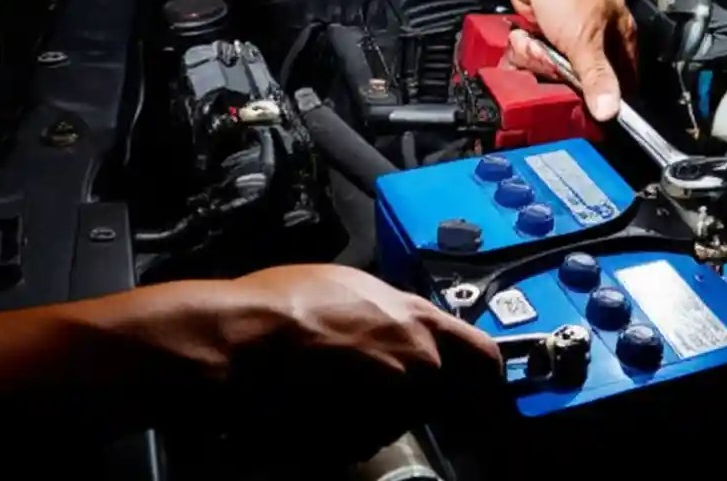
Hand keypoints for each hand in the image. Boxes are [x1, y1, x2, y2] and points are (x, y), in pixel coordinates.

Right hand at [222, 265, 502, 460]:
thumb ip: (392, 313)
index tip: (478, 386)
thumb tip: (400, 324)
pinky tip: (316, 407)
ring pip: (400, 418)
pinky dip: (350, 429)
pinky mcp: (362, 438)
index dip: (482, 375)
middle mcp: (419, 366)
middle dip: (418, 392)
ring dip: (378, 409)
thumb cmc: (288, 301)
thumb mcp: (353, 287)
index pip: (483, 357)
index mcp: (421, 323)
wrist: (244, 339)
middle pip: (438, 392)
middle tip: (375, 383)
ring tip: (330, 387)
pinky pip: (367, 438)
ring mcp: (392, 406)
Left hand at [495, 0, 636, 121]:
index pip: (622, 81)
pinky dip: (523, 49)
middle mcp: (596, 34)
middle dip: (557, 72)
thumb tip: (611, 111)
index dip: (603, 97)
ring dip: (536, 59)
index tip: (584, 104)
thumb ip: (596, 77)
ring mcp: (567, 32)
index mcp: (621, 34)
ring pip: (552, 69)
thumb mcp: (584, 38)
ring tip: (532, 40)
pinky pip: (533, 55)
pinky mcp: (542, 29)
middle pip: (580, 79)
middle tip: (549, 56)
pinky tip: (521, 37)